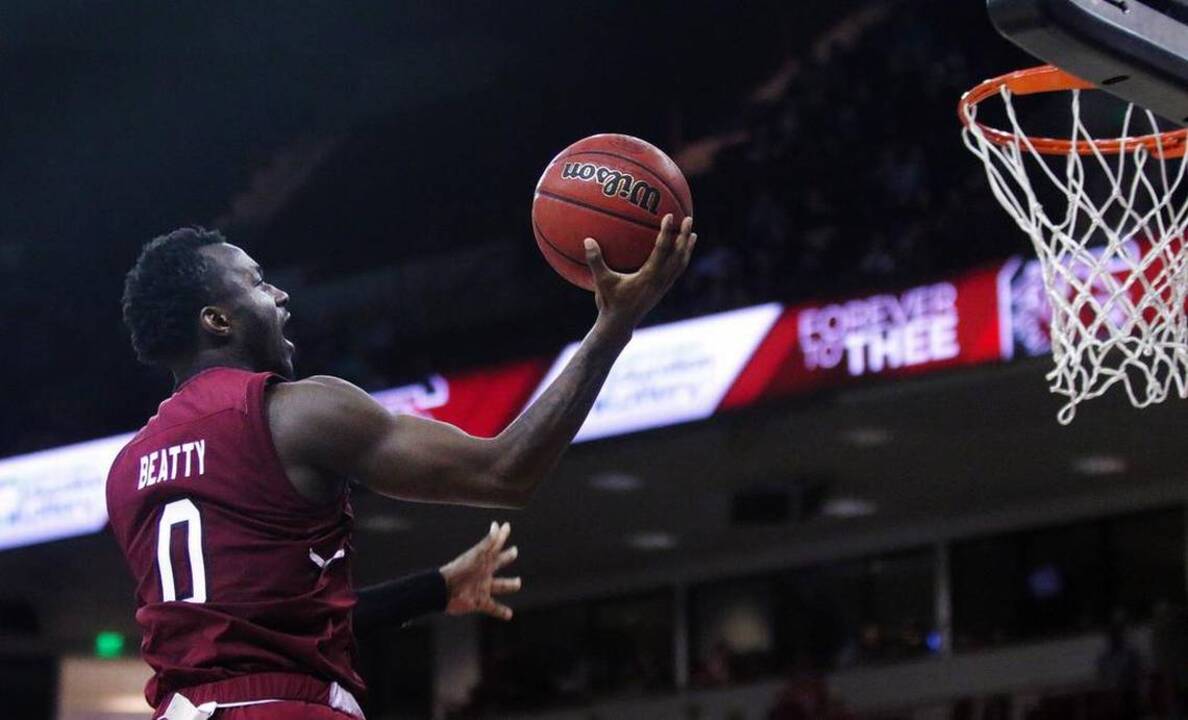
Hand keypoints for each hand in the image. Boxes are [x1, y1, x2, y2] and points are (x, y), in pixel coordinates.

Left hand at [439, 521, 520, 620]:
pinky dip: (501, 611)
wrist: (443, 590)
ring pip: (499, 585)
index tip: (505, 526)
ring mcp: (482, 588)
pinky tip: (509, 615)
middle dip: (506, 557)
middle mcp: (484, 573)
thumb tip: (498, 526)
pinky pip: (493, 607)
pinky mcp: (479, 602)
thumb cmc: (460, 571)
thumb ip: (488, 543)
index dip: (501, 536)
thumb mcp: (478, 556)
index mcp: (483, 561)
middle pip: (498, 563)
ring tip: (517, 583)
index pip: (495, 546)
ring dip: (509, 584)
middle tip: (514, 551)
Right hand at [584, 214, 695, 338]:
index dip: (666, 232)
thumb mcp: (601, 281)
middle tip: (688, 219)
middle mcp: (660, 281)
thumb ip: (595, 261)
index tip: (669, 216)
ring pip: (681, 265)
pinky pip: (676, 272)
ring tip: (693, 235)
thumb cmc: (609, 302)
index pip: (661, 250)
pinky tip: (679, 253)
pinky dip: (681, 260)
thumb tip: (587, 240)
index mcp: (648, 277)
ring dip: (687, 249)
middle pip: (678, 256)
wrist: (619, 325)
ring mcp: (663, 287)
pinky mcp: (662, 291)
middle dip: (684, 237)